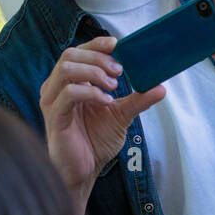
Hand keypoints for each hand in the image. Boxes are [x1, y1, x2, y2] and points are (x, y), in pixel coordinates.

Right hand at [39, 35, 163, 197]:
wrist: (85, 170)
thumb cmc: (95, 141)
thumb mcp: (121, 115)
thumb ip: (138, 100)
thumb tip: (161, 87)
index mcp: (70, 82)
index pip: (78, 52)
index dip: (96, 44)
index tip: (116, 44)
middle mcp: (57, 88)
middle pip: (70, 55)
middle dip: (98, 58)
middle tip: (120, 71)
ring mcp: (53, 101)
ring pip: (66, 69)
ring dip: (94, 72)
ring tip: (113, 86)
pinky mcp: (55, 117)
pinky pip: (68, 94)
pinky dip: (90, 93)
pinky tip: (106, 101)